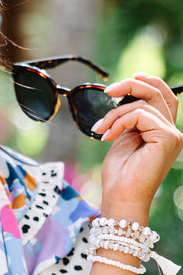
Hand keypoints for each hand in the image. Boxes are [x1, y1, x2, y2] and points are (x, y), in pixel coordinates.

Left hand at [92, 74, 182, 218]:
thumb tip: (125, 96)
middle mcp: (172, 132)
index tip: (130, 78)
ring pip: (143, 105)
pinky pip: (140, 115)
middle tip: (108, 92)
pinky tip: (108, 136)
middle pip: (157, 93)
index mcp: (163, 132)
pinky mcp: (166, 138)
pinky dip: (119, 121)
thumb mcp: (124, 138)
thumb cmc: (119, 174)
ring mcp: (172, 135)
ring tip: (101, 130)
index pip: (164, 98)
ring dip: (115, 114)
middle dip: (131, 86)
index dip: (150, 82)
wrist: (121, 197)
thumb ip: (130, 119)